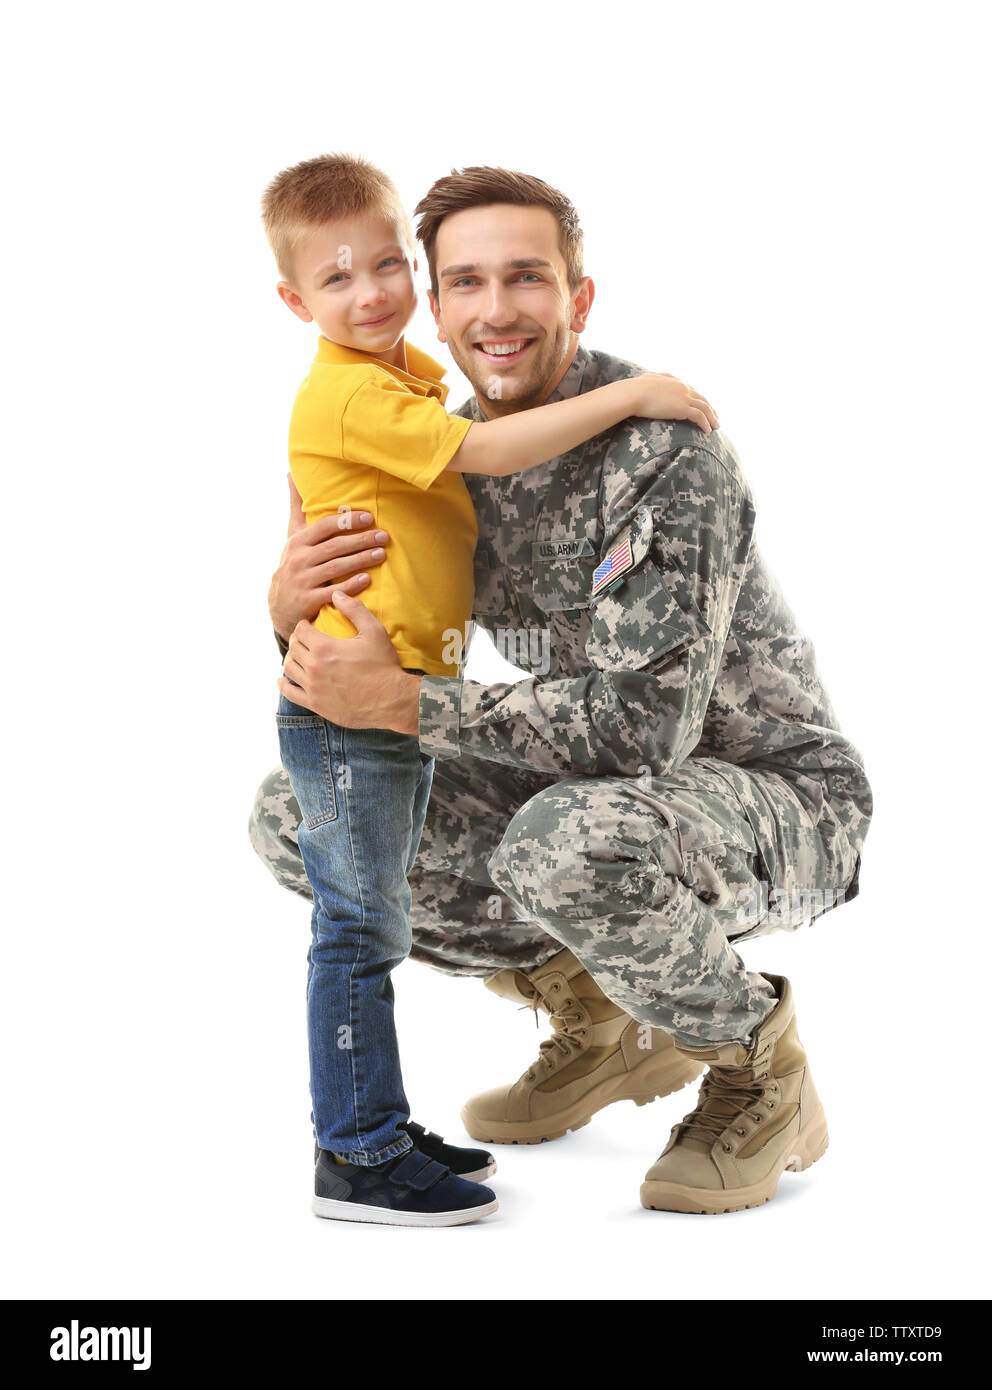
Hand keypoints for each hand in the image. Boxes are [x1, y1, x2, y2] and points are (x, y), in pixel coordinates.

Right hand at [268, 475, 391, 641]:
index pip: (325, 527)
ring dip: (361, 560)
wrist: (280, 604)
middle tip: (384, 536)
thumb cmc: (294, 563)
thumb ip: (296, 506)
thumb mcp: (292, 536)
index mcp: (298, 541)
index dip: (347, 521)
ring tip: (381, 554)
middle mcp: (299, 559)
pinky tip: (367, 579)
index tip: (369, 517)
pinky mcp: (308, 601)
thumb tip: (291, 473)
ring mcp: (303, 581)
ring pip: (336, 568)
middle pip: (335, 547)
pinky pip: (333, 592)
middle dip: (361, 540)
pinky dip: (350, 585)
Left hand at [278, 592, 420, 734]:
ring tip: (300, 656)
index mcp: (324, 647)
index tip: (309, 626)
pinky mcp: (315, 704)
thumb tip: (336, 593)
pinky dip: (284, 685)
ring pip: (289, 668)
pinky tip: (285, 681)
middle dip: (297, 640)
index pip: (300, 630)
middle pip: (293, 647)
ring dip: (292, 658)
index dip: (304, 625)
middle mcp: (313, 667)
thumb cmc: (384, 665)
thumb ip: (354, 610)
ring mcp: (312, 687)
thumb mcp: (374, 632)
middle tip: (306, 639)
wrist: (391, 701)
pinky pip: (290, 693)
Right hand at [632, 373, 719, 432]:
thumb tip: (651, 379)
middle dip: (710, 408)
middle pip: (702, 399)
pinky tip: (708, 430)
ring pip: (704, 408)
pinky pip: (700, 416)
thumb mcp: (646, 379)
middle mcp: (682, 388)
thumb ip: (653, 379)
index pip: (691, 390)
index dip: (698, 399)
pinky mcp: (683, 408)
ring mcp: (684, 397)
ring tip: (716, 426)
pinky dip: (706, 423)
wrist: (633, 393)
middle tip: (715, 417)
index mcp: (674, 382)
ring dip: (712, 418)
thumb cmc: (634, 389)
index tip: (702, 406)